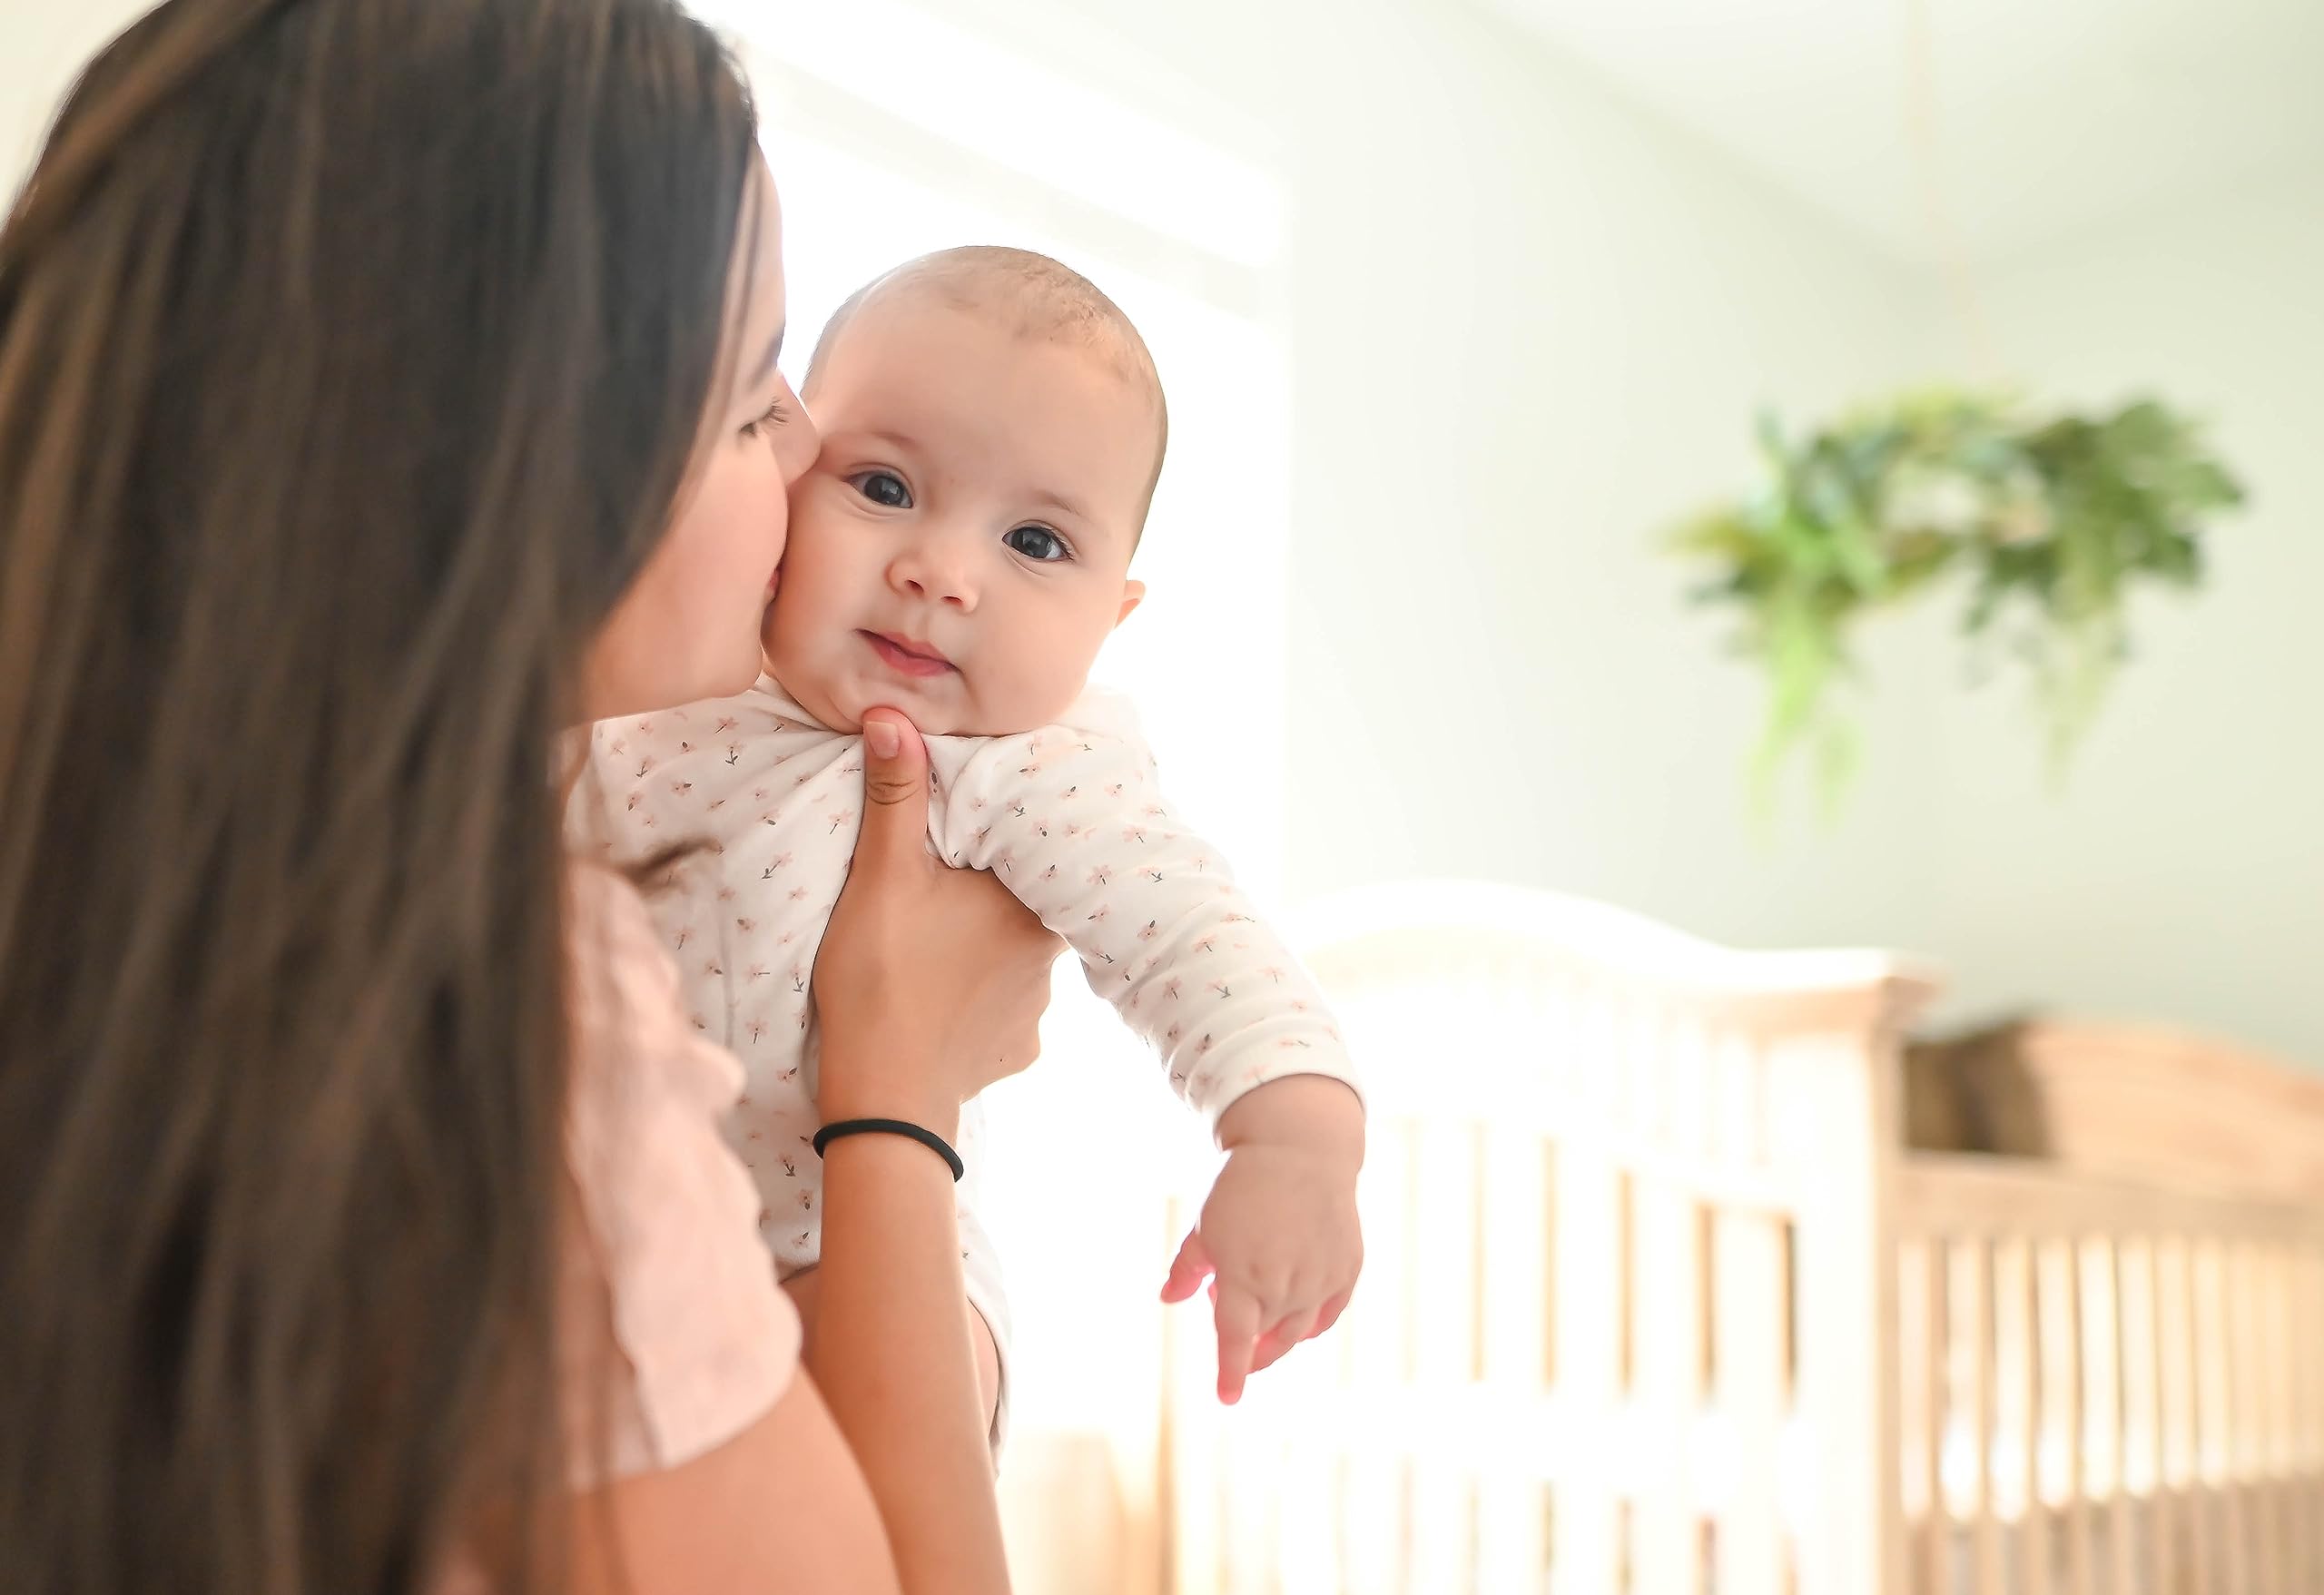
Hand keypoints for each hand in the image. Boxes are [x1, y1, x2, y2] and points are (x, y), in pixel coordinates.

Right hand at [814, 708, 1063, 1134]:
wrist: (885, 1101)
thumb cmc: (881, 980)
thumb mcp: (881, 878)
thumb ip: (895, 797)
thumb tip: (894, 715)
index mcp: (1030, 902)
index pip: (1032, 846)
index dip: (1004, 830)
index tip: (975, 824)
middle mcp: (1052, 953)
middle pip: (1023, 898)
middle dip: (991, 886)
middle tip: (949, 879)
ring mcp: (1040, 1006)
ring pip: (1016, 953)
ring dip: (985, 944)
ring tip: (939, 941)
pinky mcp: (1019, 1047)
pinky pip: (1004, 1004)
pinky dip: (977, 996)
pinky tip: (943, 993)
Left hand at [1161, 1078, 1364, 1403]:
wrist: (1300, 1148)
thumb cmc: (1242, 1185)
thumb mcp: (1205, 1224)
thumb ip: (1188, 1268)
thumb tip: (1168, 1299)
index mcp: (1243, 1276)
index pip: (1235, 1339)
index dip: (1231, 1371)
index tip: (1228, 1397)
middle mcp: (1286, 1284)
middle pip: (1265, 1336)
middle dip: (1246, 1334)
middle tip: (1230, 1311)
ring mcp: (1321, 1279)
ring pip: (1297, 1331)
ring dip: (1276, 1333)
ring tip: (1261, 1304)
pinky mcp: (1347, 1269)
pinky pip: (1327, 1315)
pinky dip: (1309, 1322)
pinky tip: (1297, 1314)